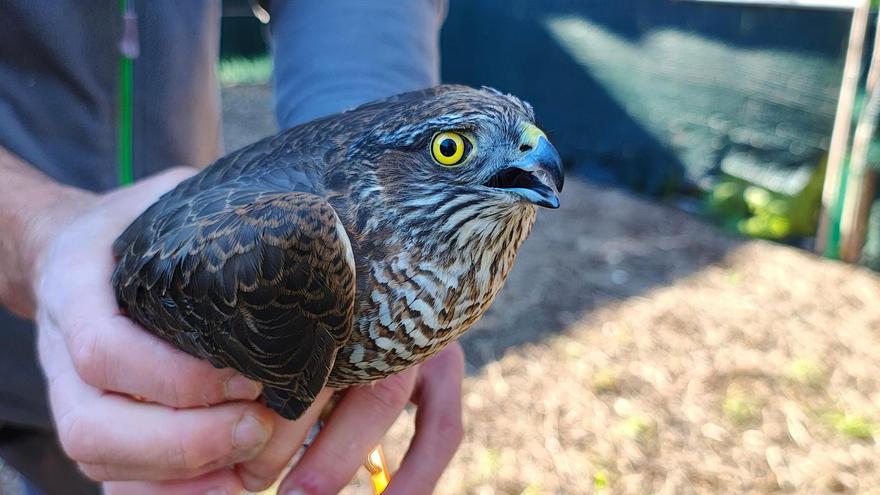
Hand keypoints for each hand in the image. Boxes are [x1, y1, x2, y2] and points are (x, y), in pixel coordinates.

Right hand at [31, 167, 464, 493]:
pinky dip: (175, 494)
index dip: (172, 376)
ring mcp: (71, 396)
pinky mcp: (95, 426)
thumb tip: (304, 227)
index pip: (101, 348)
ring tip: (258, 460)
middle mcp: (57, 352)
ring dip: (184, 477)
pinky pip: (117, 483)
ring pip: (101, 464)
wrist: (79, 251)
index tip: (249, 374)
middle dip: (185, 441)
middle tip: (261, 426)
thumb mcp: (169, 197)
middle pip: (93, 427)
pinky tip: (234, 482)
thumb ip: (214, 214)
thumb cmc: (139, 222)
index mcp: (75, 287)